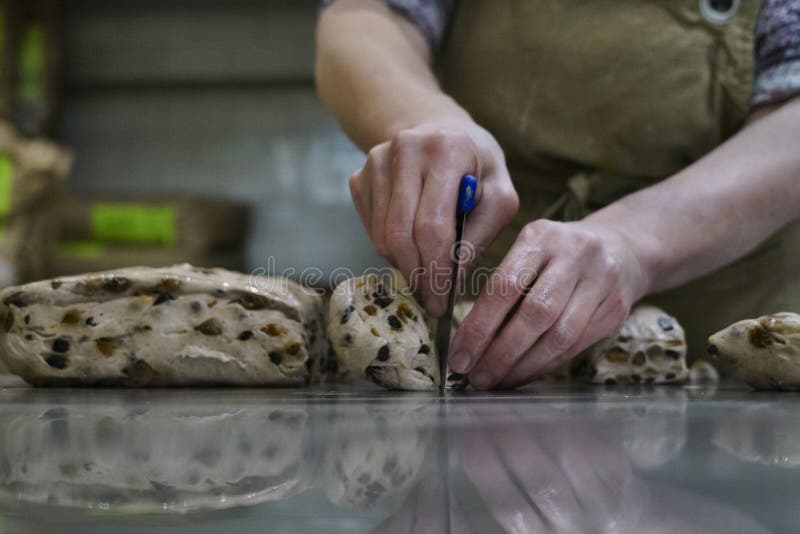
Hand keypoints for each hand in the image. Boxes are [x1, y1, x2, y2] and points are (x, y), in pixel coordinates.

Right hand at [348, 120, 518, 315]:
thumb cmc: (477, 168)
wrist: (441, 131)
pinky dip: (391, 247)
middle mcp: (404, 149)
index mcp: (446, 149)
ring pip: (381, 236)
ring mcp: (376, 161)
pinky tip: (413, 241)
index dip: (435, 270)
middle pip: (399, 234)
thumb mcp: (500, 196)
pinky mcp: (360, 176)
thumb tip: (450, 282)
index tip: (441, 302)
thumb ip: (480, 237)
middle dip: (416, 275)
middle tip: (431, 300)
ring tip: (427, 269)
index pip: (432, 225)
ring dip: (404, 264)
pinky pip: (370, 228)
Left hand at [449, 219, 650, 388]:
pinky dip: (544, 366)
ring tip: (496, 381)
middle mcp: (575, 255)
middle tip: (475, 377)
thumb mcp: (528, 251)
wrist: (621, 248)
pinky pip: (575, 347)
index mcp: (542, 236)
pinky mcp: (615, 310)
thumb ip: (501, 286)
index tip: (459, 356)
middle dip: (500, 353)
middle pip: (535, 314)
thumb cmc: (557, 255)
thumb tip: (467, 341)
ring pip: (559, 337)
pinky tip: (523, 375)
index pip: (505, 287)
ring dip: (522, 366)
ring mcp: (601, 282)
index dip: (479, 327)